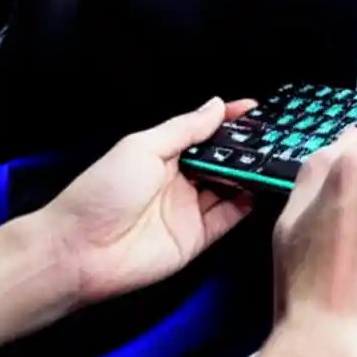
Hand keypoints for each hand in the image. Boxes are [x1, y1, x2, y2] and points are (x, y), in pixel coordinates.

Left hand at [37, 97, 255, 304]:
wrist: (81, 251)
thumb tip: (215, 106)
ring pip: (230, 187)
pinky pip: (229, 217)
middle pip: (221, 160)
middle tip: (275, 135)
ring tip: (276, 158)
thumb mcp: (143, 147)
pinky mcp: (197, 237)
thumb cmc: (102, 192)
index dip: (228, 120)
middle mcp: (179, 180)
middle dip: (246, 147)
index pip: (204, 132)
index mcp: (163, 154)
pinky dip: (248, 204)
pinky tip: (263, 189)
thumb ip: (184, 128)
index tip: (254, 109)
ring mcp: (189, 209)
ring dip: (250, 174)